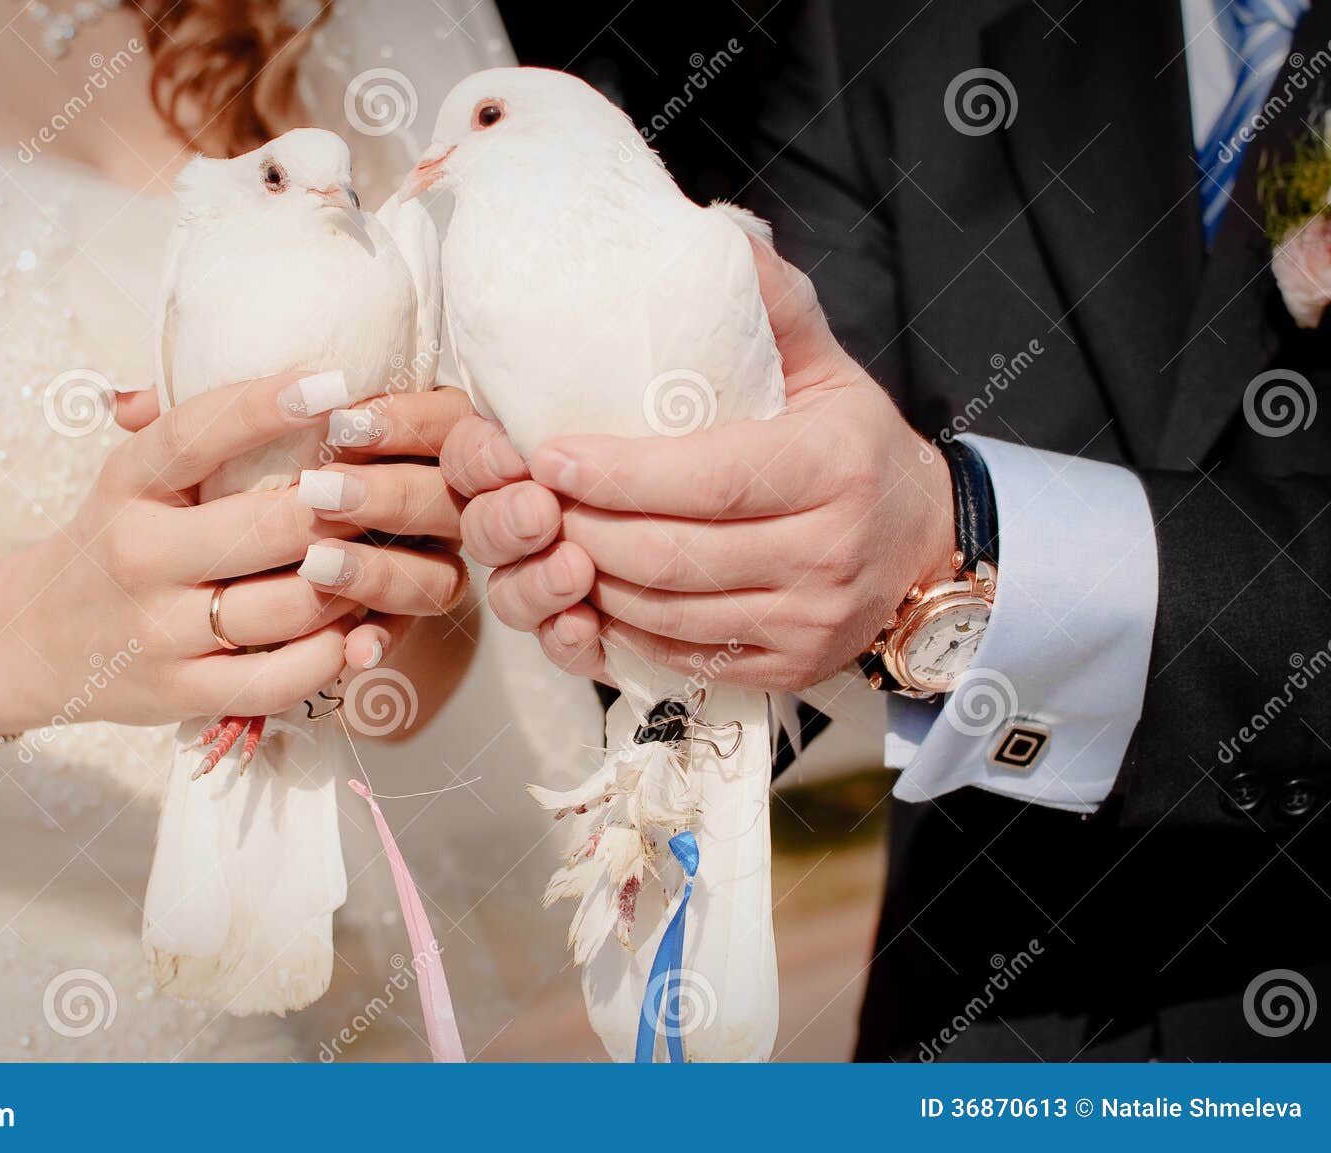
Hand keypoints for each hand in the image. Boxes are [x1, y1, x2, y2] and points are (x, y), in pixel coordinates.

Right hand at [0, 376, 471, 732]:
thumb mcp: (132, 478)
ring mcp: (159, 630)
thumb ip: (193, 431)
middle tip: (389, 491)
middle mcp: (138, 555)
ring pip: (287, 605)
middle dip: (340, 507)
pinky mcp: (180, 692)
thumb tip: (286, 372)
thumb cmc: (118, 541)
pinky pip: (279, 678)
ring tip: (382, 559)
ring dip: (350, 583)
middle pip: (266, 527)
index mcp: (127, 485)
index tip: (330, 381)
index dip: (264, 407)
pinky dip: (330, 654)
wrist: (39, 639)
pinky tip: (356, 630)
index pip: (195, 434)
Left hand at [446, 242, 954, 691]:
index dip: (620, 474)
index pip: (708, 479)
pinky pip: (683, 655)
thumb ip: (769, 304)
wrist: (923, 542)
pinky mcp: (790, 666)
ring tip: (556, 539)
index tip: (552, 454)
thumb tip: (707, 228)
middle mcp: (828, 553)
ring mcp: (810, 621)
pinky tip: (594, 591)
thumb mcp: (826, 366)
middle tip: (535, 500)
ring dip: (595, 580)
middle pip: (673, 554)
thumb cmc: (852, 445)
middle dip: (587, 529)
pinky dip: (625, 626)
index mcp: (833, 467)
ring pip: (667, 613)